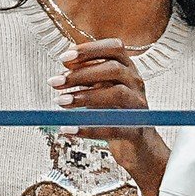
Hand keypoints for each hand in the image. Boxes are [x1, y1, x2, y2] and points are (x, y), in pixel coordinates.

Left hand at [47, 39, 170, 195]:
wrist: (138, 147)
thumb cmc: (116, 114)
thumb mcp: (102, 90)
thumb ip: (87, 78)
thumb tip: (63, 70)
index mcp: (128, 70)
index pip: (115, 48)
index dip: (90, 49)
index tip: (64, 58)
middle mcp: (136, 84)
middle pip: (114, 69)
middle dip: (81, 74)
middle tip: (56, 83)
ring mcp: (139, 107)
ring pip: (116, 94)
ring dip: (85, 97)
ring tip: (60, 102)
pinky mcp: (136, 131)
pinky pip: (113, 127)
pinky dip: (88, 128)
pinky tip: (68, 128)